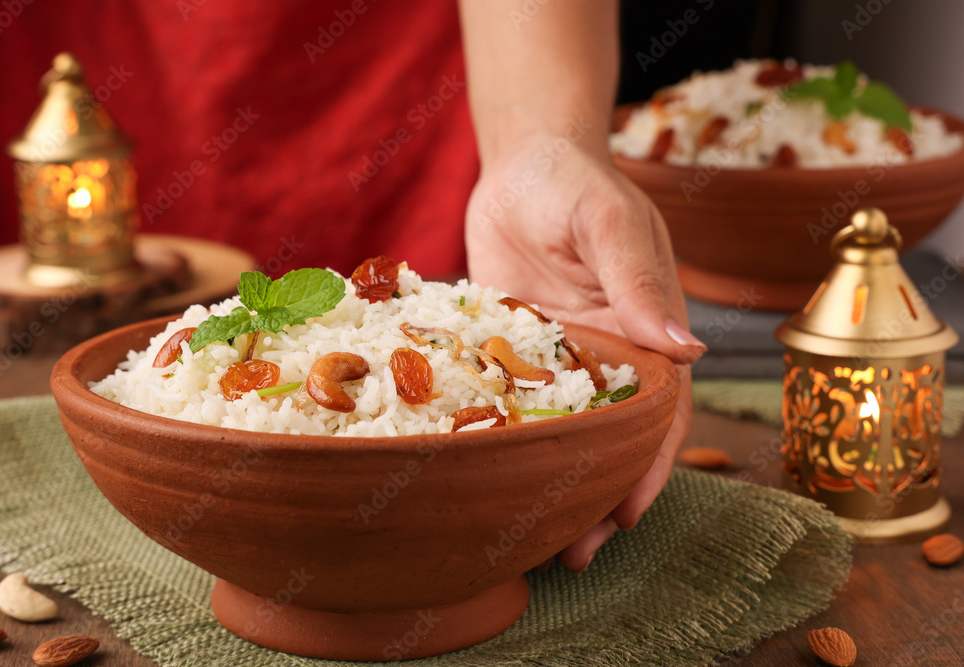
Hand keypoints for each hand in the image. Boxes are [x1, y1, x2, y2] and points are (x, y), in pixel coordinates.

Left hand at [464, 133, 704, 571]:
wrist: (522, 161)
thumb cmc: (578, 182)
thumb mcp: (611, 223)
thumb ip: (639, 282)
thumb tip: (689, 351)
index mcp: (643, 332)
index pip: (656, 412)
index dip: (646, 465)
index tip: (625, 514)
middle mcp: (603, 354)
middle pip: (607, 436)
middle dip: (595, 494)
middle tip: (573, 554)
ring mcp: (553, 358)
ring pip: (557, 431)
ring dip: (549, 481)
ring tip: (527, 538)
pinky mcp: (508, 350)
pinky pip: (505, 402)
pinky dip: (503, 441)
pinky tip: (482, 477)